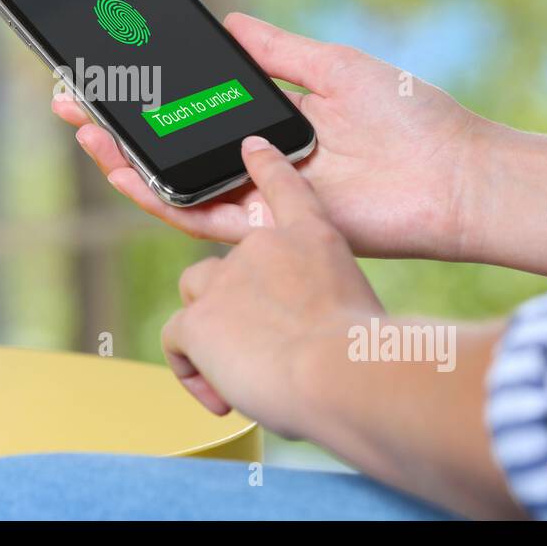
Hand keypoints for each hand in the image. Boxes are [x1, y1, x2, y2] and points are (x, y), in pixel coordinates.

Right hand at [54, 12, 478, 260]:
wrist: (455, 176)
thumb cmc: (409, 118)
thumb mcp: (332, 68)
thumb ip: (276, 52)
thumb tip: (230, 21)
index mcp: (272, 126)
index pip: (196, 113)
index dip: (151, 98)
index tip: (114, 70)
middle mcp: (257, 165)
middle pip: (173, 151)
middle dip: (119, 129)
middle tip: (74, 102)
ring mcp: (258, 199)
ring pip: (173, 187)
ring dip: (123, 163)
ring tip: (85, 131)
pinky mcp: (264, 229)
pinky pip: (199, 217)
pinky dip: (157, 197)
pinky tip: (124, 170)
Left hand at [161, 136, 383, 438]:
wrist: (346, 373)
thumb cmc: (370, 360)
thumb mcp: (363, 316)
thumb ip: (330, 314)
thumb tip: (312, 346)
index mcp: (314, 239)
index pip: (285, 186)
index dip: (267, 165)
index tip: (252, 147)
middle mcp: (265, 247)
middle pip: (225, 266)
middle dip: (234, 308)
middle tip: (266, 354)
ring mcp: (227, 278)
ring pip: (196, 299)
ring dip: (212, 336)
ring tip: (244, 376)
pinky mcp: (199, 317)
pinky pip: (176, 342)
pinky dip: (192, 373)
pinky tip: (222, 398)